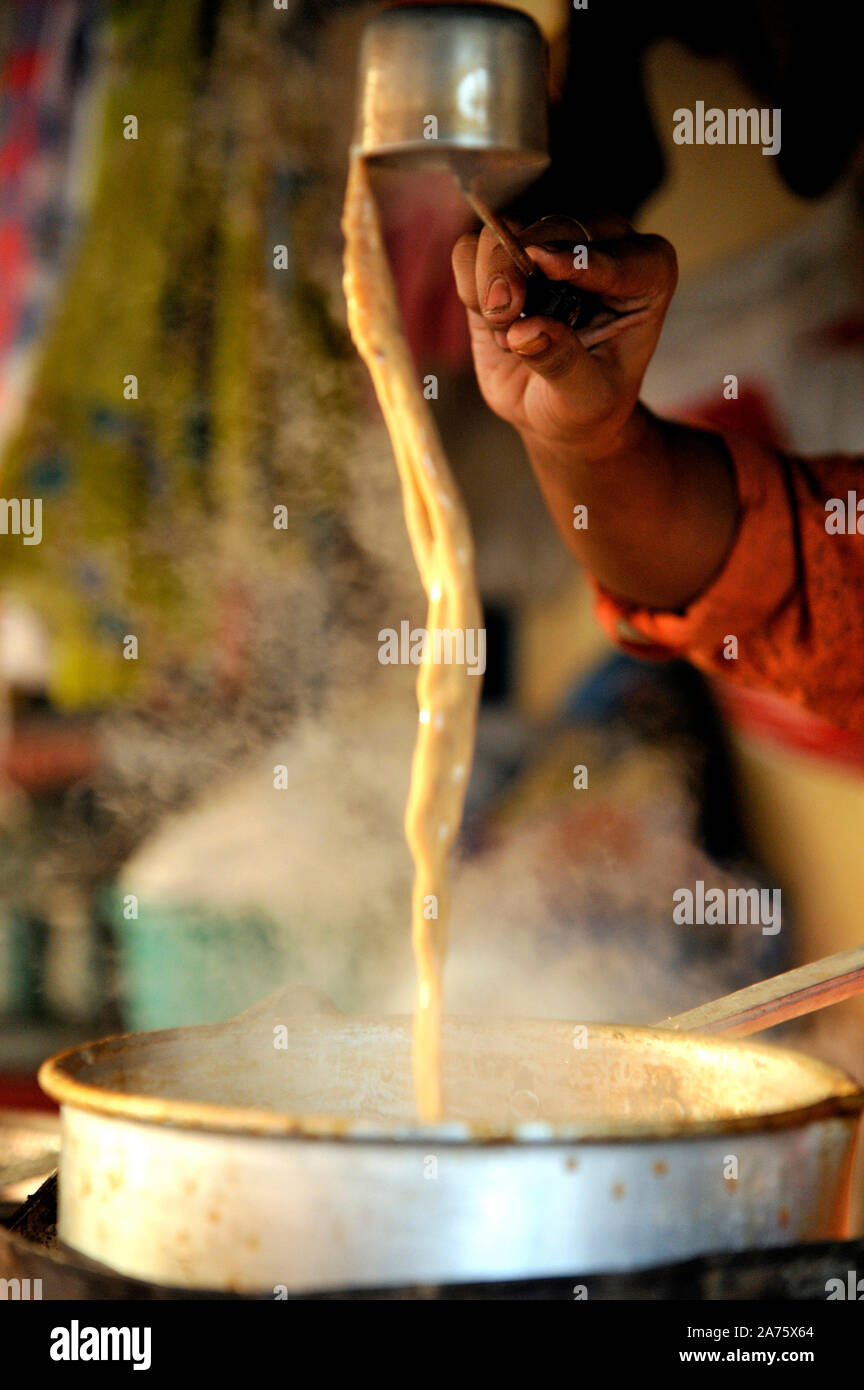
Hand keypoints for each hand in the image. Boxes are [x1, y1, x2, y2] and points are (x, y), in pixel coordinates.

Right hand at [451, 213, 677, 458]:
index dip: (580, 259)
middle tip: (503, 313)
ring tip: (503, 329)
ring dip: (492, 278)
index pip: (616, 254)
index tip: (546, 265)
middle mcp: (599, 248)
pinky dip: (469, 282)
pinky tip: (490, 321)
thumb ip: (563, 363)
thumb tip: (526, 331)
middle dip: (519, 267)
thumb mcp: (587, 399)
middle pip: (553, 230)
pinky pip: (471, 251)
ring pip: (505, 232)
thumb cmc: (587, 404)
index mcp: (645, 274)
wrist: (556, 414)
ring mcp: (548, 249)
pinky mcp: (503, 262)